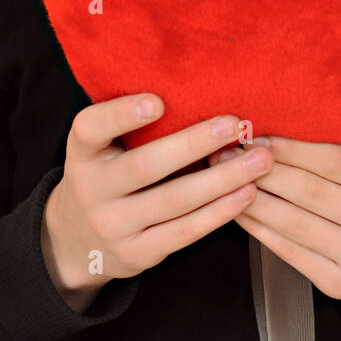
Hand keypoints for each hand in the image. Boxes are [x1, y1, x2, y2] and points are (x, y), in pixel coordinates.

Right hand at [42, 95, 273, 311]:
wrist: (81, 242)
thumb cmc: (107, 176)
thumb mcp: (103, 149)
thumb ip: (131, 125)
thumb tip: (197, 87)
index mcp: (82, 153)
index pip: (90, 128)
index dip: (121, 114)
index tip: (158, 100)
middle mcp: (90, 189)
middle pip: (145, 166)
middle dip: (194, 144)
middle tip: (235, 124)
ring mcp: (113, 225)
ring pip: (174, 200)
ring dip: (222, 179)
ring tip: (259, 159)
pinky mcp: (137, 253)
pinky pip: (185, 231)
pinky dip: (219, 211)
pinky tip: (247, 193)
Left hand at [209, 134, 340, 310]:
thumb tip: (285, 133)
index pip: (335, 161)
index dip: (292, 148)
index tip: (257, 136)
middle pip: (309, 192)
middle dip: (261, 170)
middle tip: (227, 151)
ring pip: (292, 223)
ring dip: (251, 197)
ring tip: (223, 177)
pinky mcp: (339, 285)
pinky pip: (289, 252)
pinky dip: (259, 228)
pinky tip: (238, 210)